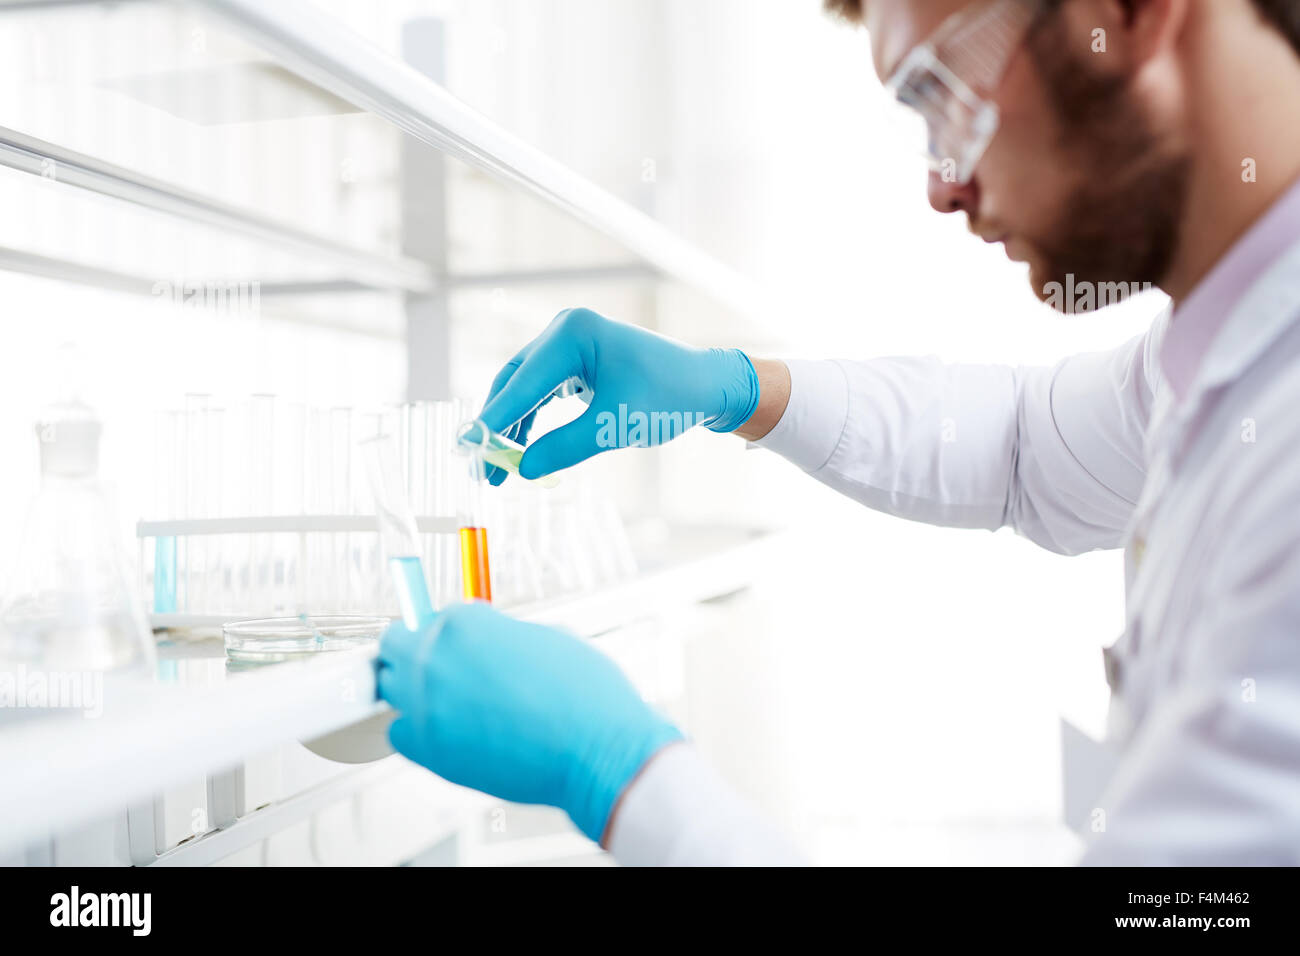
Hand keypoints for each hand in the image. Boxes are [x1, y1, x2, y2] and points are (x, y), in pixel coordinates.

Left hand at [377, 602, 683, 842]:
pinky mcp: (429, 750)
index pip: (433, 614)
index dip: (449, 629)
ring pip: (390, 686)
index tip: (456, 641)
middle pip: (395, 643)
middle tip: (437, 660)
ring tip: (446, 696)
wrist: (596, 750)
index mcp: (464, 622)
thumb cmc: (583, 694)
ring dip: (411, 686)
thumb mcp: (544, 636)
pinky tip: (446, 730)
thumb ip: (499, 634)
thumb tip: (485, 642)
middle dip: (414, 647)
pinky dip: (416, 730)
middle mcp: (435, 659)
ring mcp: (427, 706)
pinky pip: (400, 732)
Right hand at [479, 307, 759, 482]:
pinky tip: (519, 448)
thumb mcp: (615, 427)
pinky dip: (530, 418)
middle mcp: (565, 330)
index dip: (492, 418)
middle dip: (497, 426)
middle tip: (480, 467)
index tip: (466, 445)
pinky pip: (542, 390)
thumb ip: (565, 447)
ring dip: (511, 426)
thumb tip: (521, 469)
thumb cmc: (668, 397)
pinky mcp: (577, 360)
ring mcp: (570, 343)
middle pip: (515, 381)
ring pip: (525, 388)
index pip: (523, 382)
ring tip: (497, 469)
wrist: (705, 384)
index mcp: (574, 334)